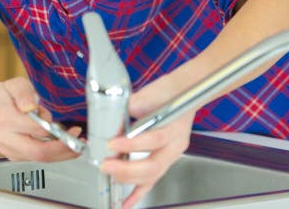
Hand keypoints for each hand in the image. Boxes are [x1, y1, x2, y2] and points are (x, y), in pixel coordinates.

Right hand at [0, 77, 82, 161]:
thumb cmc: (2, 97)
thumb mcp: (14, 84)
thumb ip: (24, 93)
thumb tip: (31, 106)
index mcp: (6, 119)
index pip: (37, 130)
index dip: (58, 130)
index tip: (72, 128)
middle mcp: (6, 138)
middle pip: (39, 153)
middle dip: (64, 150)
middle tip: (79, 143)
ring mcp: (9, 150)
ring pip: (39, 159)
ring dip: (61, 154)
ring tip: (75, 145)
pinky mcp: (13, 156)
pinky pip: (36, 159)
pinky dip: (52, 154)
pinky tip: (60, 146)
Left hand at [101, 75, 195, 208]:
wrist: (182, 92)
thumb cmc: (165, 92)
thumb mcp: (146, 95)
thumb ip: (128, 110)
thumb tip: (107, 123)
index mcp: (173, 125)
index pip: (154, 138)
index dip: (132, 143)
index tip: (112, 142)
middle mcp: (175, 143)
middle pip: (154, 164)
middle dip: (127, 169)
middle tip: (106, 165)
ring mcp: (172, 154)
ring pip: (153, 175)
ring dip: (129, 179)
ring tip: (110, 174)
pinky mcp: (165, 160)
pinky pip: (151, 180)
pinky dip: (138, 193)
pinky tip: (126, 202)